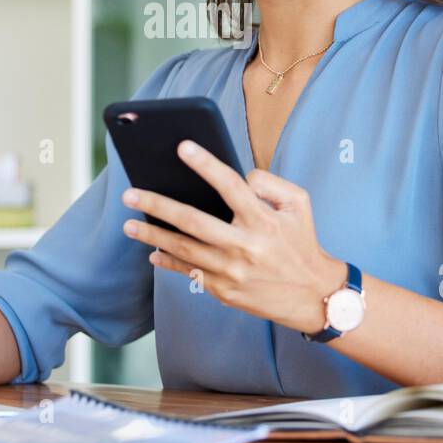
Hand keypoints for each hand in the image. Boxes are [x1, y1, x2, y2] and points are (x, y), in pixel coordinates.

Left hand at [121, 139, 345, 334]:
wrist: (313, 295)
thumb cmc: (302, 242)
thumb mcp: (299, 204)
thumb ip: (270, 182)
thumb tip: (237, 176)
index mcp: (263, 221)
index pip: (230, 185)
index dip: (205, 164)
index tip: (182, 147)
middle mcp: (244, 246)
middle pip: (192, 222)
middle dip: (157, 205)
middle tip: (130, 193)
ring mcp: (232, 272)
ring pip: (183, 250)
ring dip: (152, 235)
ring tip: (128, 223)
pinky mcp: (224, 291)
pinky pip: (189, 273)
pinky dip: (168, 262)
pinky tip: (152, 252)